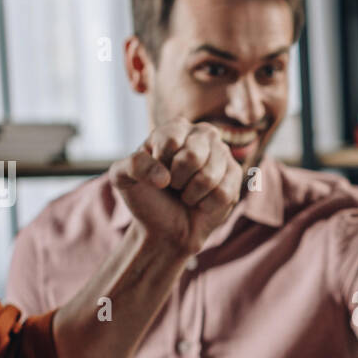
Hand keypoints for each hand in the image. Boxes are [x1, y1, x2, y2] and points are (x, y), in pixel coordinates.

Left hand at [109, 118, 241, 257]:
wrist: (165, 230)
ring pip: (208, 177)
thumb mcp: (122, 179)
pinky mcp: (235, 176)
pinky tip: (201, 203)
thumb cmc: (146, 199)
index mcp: (175, 128)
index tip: (156, 173)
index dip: (160, 164)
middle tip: (173, 186)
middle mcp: (202, 134)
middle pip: (193, 156)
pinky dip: (206, 205)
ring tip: (187, 195)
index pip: (172, 140)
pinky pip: (223, 193)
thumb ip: (133, 165)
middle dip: (178, 181)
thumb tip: (164, 177)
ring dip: (191, 195)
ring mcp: (222, 154)